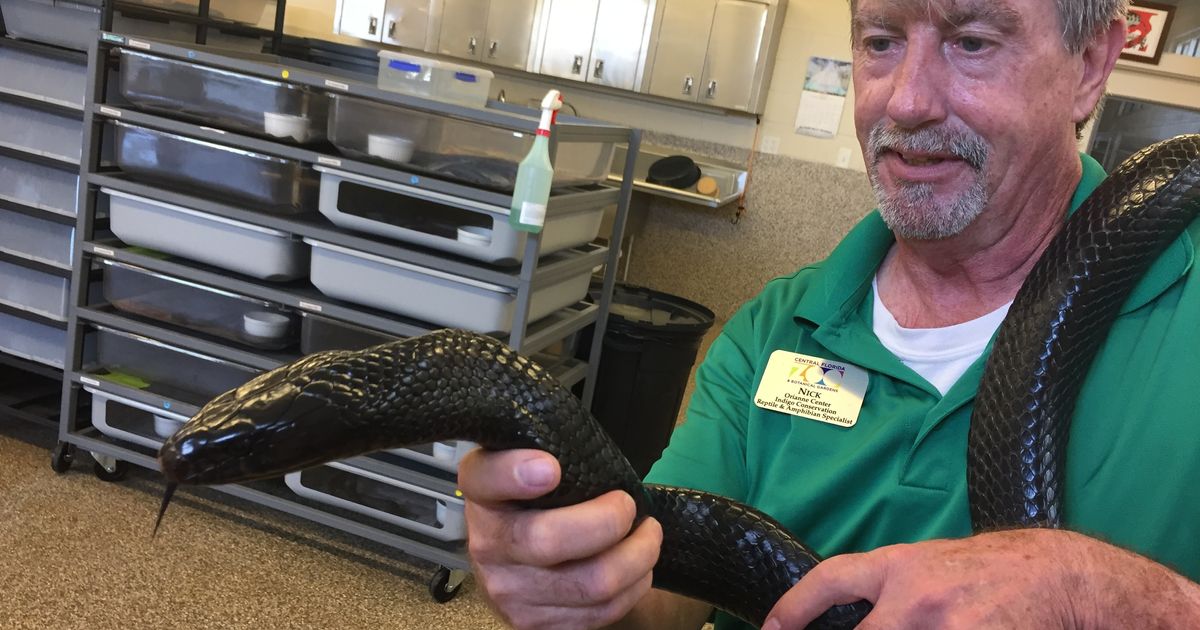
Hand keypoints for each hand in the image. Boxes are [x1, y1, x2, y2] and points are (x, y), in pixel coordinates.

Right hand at [459, 448, 663, 629]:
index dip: (515, 474)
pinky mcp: (534, 624)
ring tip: (648, 535)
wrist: (511, 566)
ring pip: (590, 583)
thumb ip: (546, 450)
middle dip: (607, 521)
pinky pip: (599, 612)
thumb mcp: (527, 466)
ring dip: (636, 556)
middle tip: (628, 506)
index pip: (486, 479)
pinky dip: (631, 587)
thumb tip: (586, 447)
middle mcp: (487, 545)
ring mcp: (509, 591)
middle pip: (548, 540)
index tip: (551, 468)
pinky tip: (635, 567)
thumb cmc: (533, 504)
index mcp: (483, 494)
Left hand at [764, 529, 1090, 628]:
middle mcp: (913, 599)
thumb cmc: (994, 571)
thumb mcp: (932, 565)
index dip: (793, 607)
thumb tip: (855, 620)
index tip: (770, 628)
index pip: (830, 580)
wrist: (1060, 577)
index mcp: (900, 566)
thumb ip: (890, 591)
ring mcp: (941, 629)